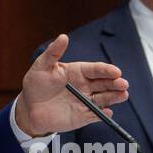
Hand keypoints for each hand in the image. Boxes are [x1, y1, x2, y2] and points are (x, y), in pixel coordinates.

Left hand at [15, 34, 129, 135]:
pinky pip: (95, 115)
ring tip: (123, 95)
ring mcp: (85, 101)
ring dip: (114, 97)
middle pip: (104, 83)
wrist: (30, 108)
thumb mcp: (42, 66)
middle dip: (115, 83)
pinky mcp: (83, 116)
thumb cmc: (36, 84)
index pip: (95, 70)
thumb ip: (53, 52)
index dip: (106, 70)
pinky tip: (108, 113)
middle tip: (123, 84)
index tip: (116, 71)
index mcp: (77, 72)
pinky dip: (102, 114)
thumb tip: (63, 37)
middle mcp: (85, 86)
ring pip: (104, 98)